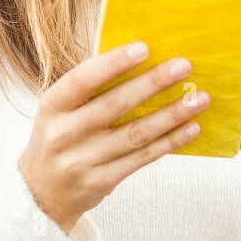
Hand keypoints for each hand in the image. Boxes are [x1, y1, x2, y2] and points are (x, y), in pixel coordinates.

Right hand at [18, 41, 209, 234]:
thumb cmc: (59, 137)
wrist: (40, 193)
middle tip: (183, 66)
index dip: (113, 63)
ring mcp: (83, 161)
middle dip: (153, 83)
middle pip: (115, 105)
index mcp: (52, 106)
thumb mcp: (60, 110)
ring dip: (171, 114)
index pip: (83, 79)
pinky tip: (190, 127)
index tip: (144, 47)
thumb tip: (139, 57)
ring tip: (199, 98)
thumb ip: (90, 88)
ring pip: (135, 133)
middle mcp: (65, 134)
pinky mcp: (102, 181)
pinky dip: (170, 141)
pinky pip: (143, 157)